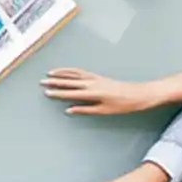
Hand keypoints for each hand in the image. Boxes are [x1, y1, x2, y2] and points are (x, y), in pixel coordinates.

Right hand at [41, 68, 161, 114]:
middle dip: (55, 82)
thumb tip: (69, 110)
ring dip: (61, 74)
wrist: (139, 94)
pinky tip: (66, 71)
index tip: (46, 92)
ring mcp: (94, 78)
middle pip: (69, 82)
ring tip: (49, 74)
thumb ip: (85, 110)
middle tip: (42, 82)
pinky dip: (71, 70)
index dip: (57, 93)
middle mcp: (91, 83)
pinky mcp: (98, 76)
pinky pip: (80, 71)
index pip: (70, 93)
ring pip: (73, 74)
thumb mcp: (105, 111)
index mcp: (92, 93)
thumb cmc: (124, 105)